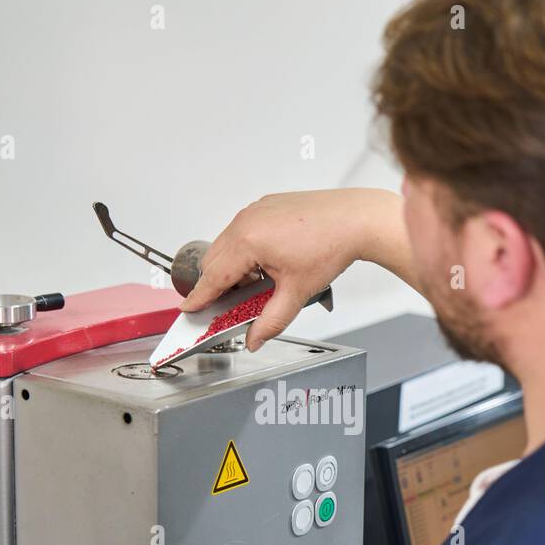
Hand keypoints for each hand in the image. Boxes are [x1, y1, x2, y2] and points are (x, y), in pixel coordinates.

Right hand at [180, 189, 403, 350]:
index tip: (188, 308)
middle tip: (229, 305)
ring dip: (233, 267)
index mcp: (247, 241)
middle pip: (215, 260)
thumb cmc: (331, 247)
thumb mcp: (296, 293)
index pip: (213, 276)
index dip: (199, 297)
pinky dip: (246, 250)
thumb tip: (255, 339)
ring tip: (257, 285)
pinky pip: (244, 230)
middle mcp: (246, 221)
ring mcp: (255, 210)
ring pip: (228, 244)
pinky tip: (269, 264)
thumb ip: (270, 321)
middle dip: (218, 284)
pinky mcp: (267, 205)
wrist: (355, 220)